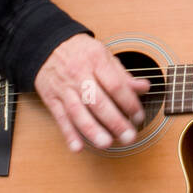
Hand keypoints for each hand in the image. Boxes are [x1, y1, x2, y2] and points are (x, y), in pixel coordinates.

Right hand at [33, 34, 149, 152]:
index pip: (115, 85)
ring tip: (106, 143)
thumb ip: (123, 75)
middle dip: (114, 121)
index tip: (138, 117)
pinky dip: (68, 134)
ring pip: (78, 112)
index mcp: (96, 61)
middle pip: (97, 101)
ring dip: (92, 130)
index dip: (129, 103)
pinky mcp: (51, 99)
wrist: (47, 46)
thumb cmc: (82, 53)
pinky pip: (60, 118)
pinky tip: (78, 147)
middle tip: (128, 137)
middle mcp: (79, 75)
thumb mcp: (104, 56)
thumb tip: (144, 88)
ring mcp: (64, 88)